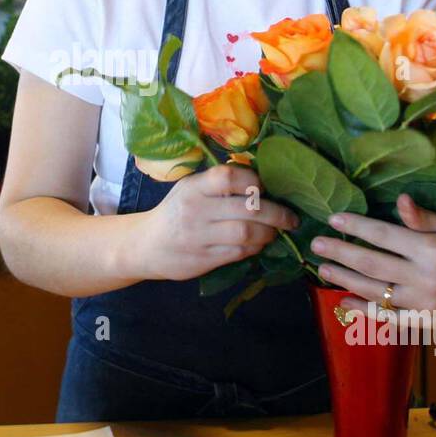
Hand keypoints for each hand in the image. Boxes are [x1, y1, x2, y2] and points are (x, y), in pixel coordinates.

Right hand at [138, 163, 300, 281]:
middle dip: (276, 213)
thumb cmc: (175, 212)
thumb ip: (217, 184)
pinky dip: (255, 248)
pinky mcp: (203, 259)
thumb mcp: (189, 189)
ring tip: (276, 232)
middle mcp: (195, 210)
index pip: (229, 176)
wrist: (145, 245)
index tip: (265, 188)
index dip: (254, 181)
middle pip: (247, 209)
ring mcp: (199, 237)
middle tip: (290, 218)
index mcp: (193, 187)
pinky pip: (239, 253)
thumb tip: (260, 180)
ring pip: (246, 233)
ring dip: (269, 233)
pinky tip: (259, 244)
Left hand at [307, 194, 435, 326]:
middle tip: (316, 245)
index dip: (356, 226)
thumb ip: (423, 219)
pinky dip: (364, 311)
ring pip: (374, 292)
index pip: (385, 236)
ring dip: (345, 280)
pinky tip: (344, 301)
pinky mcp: (423, 321)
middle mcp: (425, 278)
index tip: (334, 219)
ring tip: (323, 269)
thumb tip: (400, 200)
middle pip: (372, 264)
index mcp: (432, 250)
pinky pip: (388, 318)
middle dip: (341, 253)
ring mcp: (422, 303)